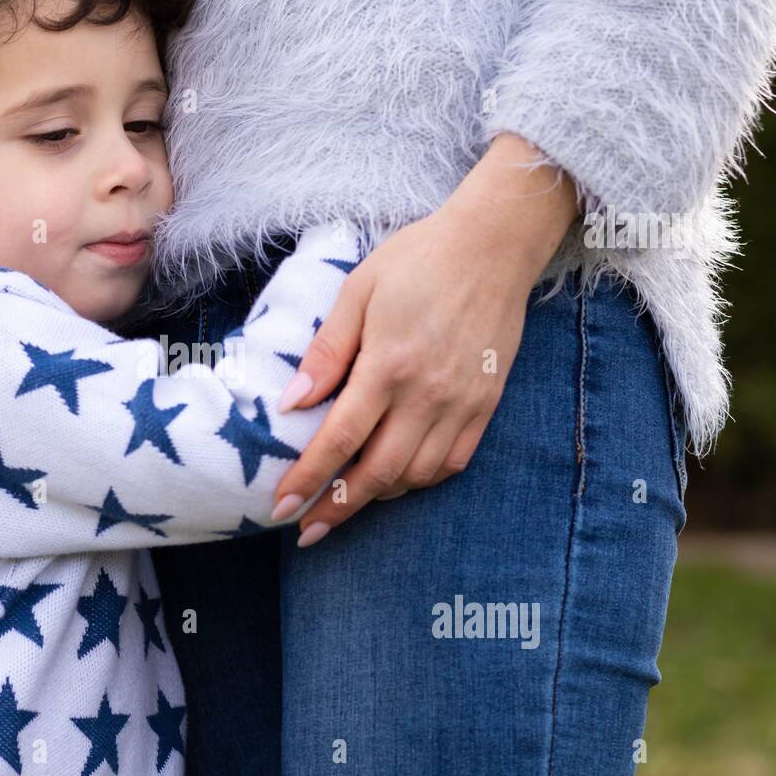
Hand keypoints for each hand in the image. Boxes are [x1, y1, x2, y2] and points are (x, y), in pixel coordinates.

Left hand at [271, 133, 579, 545]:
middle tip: (306, 530)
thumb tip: (291, 402)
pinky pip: (451, 464)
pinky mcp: (486, 406)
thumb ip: (326, 352)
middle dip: (336, 508)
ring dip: (375, 498)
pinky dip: (418, 481)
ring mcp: (462, 405)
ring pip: (414, 476)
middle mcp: (427, 395)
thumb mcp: (357, 292)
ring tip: (343, 505)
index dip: (307, 480)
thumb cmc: (417, 260)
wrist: (494, 245)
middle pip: (376, 473)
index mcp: (389, 366)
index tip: (280, 507)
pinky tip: (395, 480)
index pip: (339, 440)